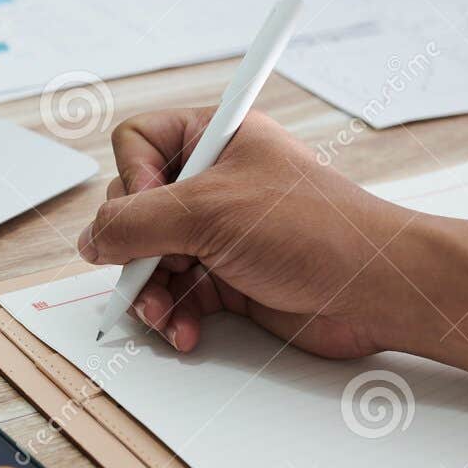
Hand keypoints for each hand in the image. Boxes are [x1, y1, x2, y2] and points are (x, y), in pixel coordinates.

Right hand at [77, 108, 413, 358]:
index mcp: (215, 139)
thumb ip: (136, 222)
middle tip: (153, 271)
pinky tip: (187, 328)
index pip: (136, 142)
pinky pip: (174, 293)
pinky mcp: (227, 276)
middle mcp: (214, 182)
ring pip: (149, 258)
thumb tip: (91, 239)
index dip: (133, 180)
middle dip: (136, 250)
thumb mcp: (210, 212)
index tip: (154, 211)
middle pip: (134, 209)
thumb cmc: (317, 230)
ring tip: (165, 313)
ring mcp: (219, 231)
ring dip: (150, 292)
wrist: (376, 290)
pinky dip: (173, 314)